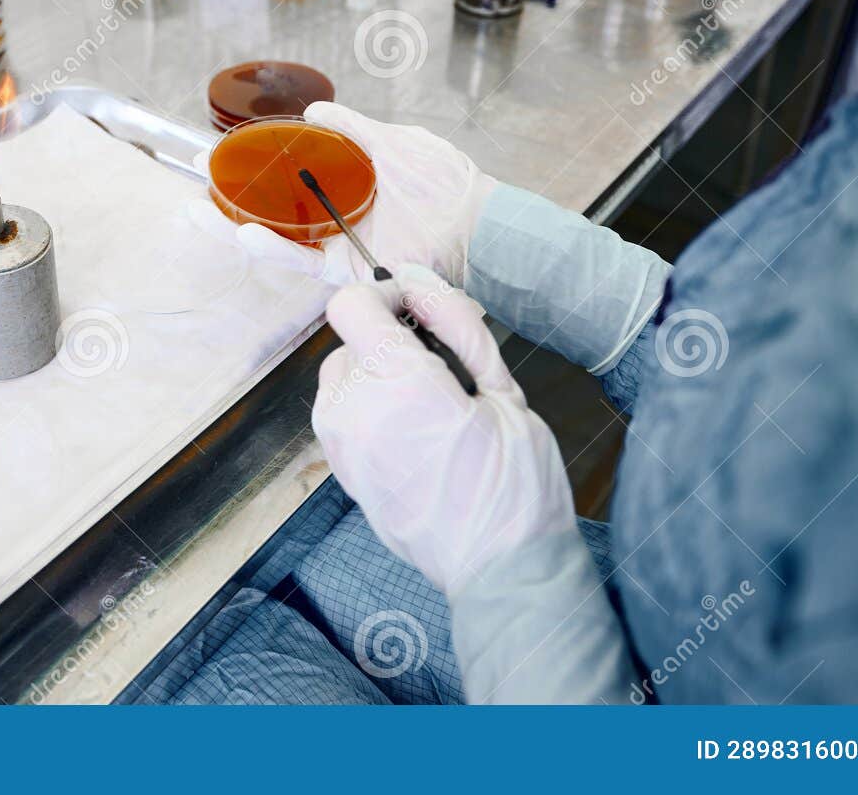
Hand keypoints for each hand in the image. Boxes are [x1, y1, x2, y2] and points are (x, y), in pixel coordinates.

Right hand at [190, 101, 497, 286]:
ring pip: (276, 235)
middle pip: (273, 204)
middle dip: (231, 191)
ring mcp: (337, 242)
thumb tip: (314, 109)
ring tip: (198, 208)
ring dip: (234, 222)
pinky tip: (243, 231)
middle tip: (200, 171)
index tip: (223, 146)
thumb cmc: (446, 183)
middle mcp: (335, 214)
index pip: (289, 171)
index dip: (255, 160)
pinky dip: (273, 248)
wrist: (474, 223)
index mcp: (345, 183)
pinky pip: (302, 260)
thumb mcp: (393, 141)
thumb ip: (352, 128)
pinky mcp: (345, 269)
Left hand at [312, 264, 574, 595]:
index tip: (415, 305)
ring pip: (342, 380)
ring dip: (376, 376)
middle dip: (391, 340)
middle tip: (443, 364)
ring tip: (431, 404)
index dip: (384, 294)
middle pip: (350, 342)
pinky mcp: (343, 474)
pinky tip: (414, 433)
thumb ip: (460, 329)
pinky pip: (343, 418)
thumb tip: (426, 286)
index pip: (351, 306)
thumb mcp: (506, 393)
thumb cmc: (515, 487)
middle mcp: (356, 411)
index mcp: (399, 383)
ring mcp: (342, 447)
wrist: (501, 571)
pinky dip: (370, 410)